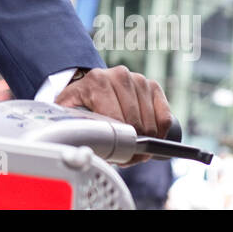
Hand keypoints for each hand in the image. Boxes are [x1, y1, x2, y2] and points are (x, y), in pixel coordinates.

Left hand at [53, 65, 172, 166]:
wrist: (90, 86)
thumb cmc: (80, 102)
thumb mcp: (68, 111)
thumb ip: (69, 124)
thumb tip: (78, 146)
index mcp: (97, 81)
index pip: (116, 121)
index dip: (118, 144)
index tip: (117, 156)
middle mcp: (120, 76)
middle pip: (135, 124)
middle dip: (131, 145)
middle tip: (123, 154)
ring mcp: (138, 80)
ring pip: (150, 123)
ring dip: (145, 141)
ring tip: (131, 145)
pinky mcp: (153, 86)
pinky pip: (164, 118)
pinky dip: (160, 133)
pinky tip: (148, 137)